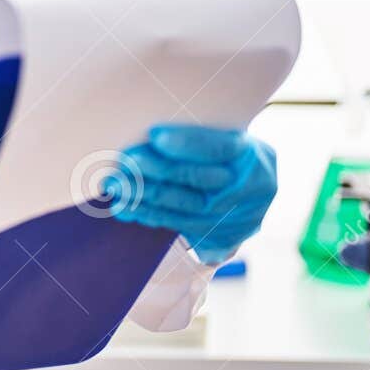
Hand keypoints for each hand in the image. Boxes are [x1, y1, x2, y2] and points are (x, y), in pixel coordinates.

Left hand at [103, 124, 277, 264]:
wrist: (248, 197)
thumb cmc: (224, 156)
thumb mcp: (225, 138)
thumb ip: (197, 134)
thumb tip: (147, 132)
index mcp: (254, 156)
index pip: (221, 148)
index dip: (188, 143)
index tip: (154, 135)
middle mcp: (251, 189)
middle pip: (199, 180)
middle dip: (158, 171)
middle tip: (125, 161)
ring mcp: (236, 218)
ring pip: (185, 207)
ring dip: (145, 196)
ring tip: (116, 185)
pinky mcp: (220, 237)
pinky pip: (177, 225)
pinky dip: (148, 214)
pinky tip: (124, 206)